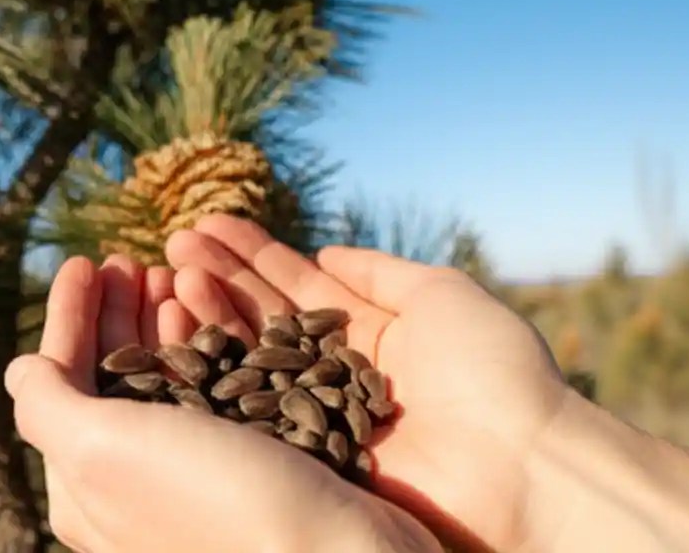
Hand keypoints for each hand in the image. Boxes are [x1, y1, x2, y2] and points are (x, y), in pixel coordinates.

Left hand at [7, 255, 441, 552]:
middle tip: (131, 258)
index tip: (82, 258)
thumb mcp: (102, 450)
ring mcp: (196, 477)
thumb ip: (47, 405)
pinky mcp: (252, 467)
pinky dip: (211, 341)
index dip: (66, 316)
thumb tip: (18, 370)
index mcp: (85, 488)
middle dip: (117, 311)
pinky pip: (218, 389)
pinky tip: (216, 313)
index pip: (59, 383)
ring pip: (167, 379)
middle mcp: (136, 485)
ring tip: (174, 272)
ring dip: (163, 319)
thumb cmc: (215, 501)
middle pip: (113, 378)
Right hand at [163, 215, 571, 550]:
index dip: (254, 255)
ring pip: (251, 357)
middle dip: (219, 278)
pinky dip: (218, 366)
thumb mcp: (442, 294)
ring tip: (172, 271)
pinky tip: (184, 326)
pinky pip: (252, 408)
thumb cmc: (492, 371)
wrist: (516, 465)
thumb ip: (380, 273)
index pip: (298, 287)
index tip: (210, 224)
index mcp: (372, 337)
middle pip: (264, 317)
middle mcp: (336, 374)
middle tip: (172, 242)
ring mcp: (316, 416)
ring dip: (209, 312)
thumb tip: (326, 251)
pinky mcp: (305, 458)